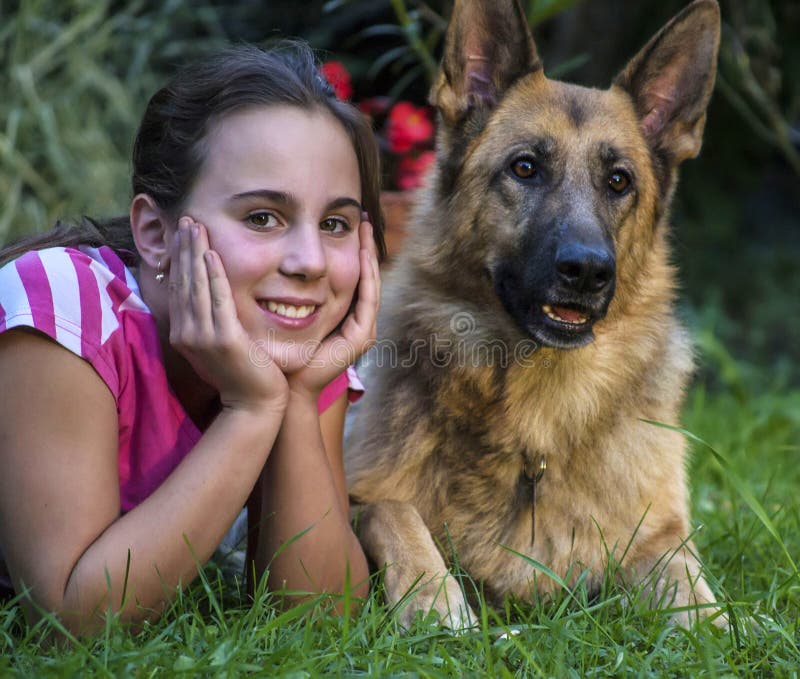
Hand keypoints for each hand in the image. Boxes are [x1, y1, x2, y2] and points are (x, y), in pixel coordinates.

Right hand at [167, 217, 288, 412]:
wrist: (254, 406)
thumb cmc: (242, 376)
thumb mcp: (220, 346)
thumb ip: (211, 323)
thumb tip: (209, 301)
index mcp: (184, 334)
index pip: (179, 288)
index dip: (179, 259)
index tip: (182, 234)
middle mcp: (186, 334)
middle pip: (183, 281)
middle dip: (183, 248)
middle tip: (185, 219)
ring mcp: (202, 338)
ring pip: (196, 286)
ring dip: (194, 252)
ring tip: (195, 225)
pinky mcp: (223, 340)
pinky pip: (217, 299)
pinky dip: (213, 275)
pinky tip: (211, 253)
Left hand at [287, 216, 380, 397]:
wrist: (286, 386)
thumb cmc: (281, 352)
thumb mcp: (287, 312)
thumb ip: (290, 291)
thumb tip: (276, 261)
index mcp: (344, 316)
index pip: (354, 275)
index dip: (353, 249)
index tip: (347, 221)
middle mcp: (358, 322)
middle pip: (367, 275)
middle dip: (365, 245)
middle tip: (363, 216)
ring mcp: (363, 330)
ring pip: (371, 283)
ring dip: (369, 254)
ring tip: (365, 228)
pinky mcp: (361, 337)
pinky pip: (368, 299)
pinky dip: (367, 276)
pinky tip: (363, 254)